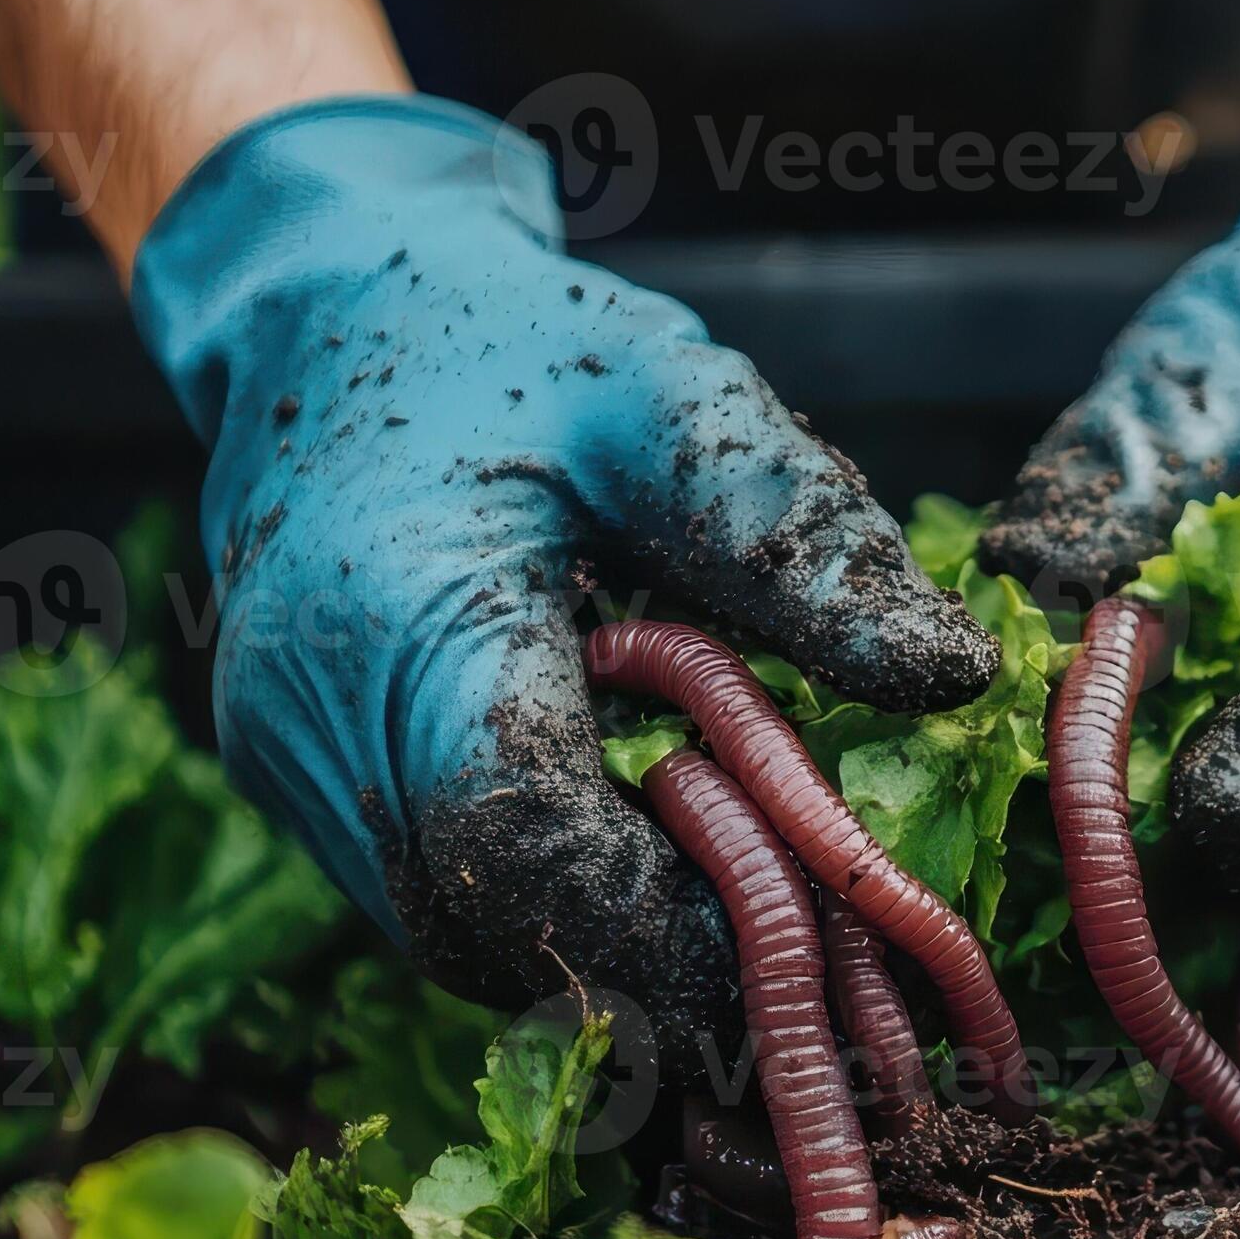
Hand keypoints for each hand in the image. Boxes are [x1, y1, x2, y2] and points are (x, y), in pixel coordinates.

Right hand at [131, 97, 998, 1073]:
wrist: (332, 303)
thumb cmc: (512, 342)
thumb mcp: (677, 403)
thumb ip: (804, 543)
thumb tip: (950, 678)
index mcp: (397, 623)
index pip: (519, 842)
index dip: (672, 907)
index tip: (813, 904)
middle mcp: (310, 725)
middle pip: (494, 923)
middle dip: (661, 934)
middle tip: (801, 894)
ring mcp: (289, 769)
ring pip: (463, 935)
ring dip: (604, 922)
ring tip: (724, 839)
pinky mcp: (299, 786)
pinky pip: (434, 894)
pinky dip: (546, 887)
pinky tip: (631, 813)